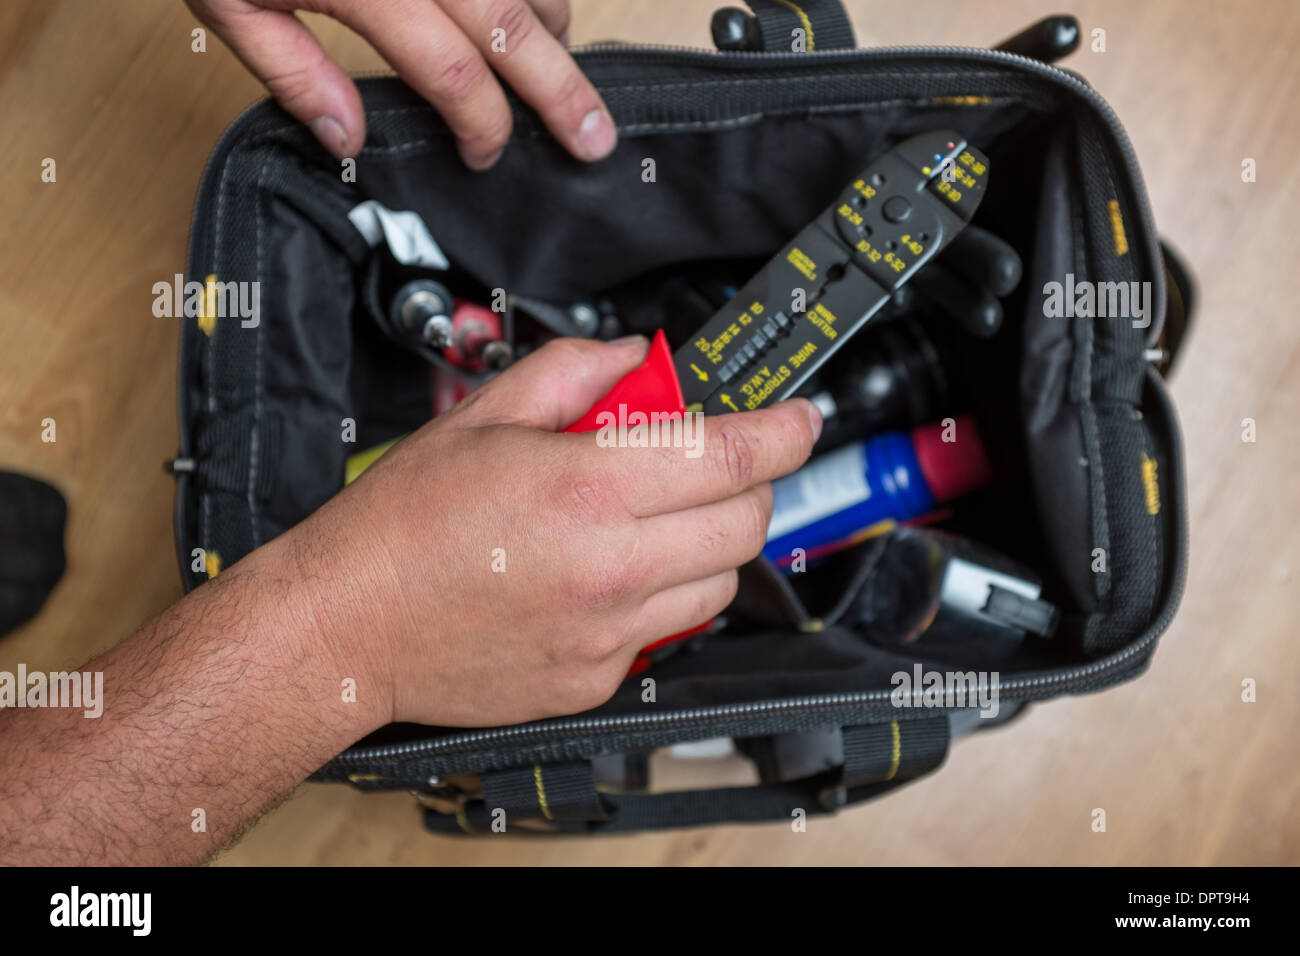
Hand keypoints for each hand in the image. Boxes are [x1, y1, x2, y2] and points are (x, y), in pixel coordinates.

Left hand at [186, 0, 616, 166]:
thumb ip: (292, 72)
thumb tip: (348, 138)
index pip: (454, 71)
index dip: (482, 124)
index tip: (485, 155)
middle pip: (513, 26)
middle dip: (560, 90)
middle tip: (597, 139)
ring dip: (553, 26)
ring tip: (561, 68)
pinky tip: (536, 7)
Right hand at [294, 336, 820, 726]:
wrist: (348, 625)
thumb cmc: (401, 524)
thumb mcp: (482, 417)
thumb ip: (574, 373)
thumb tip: (636, 359)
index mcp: (586, 488)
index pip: (729, 454)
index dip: (784, 431)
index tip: (802, 420)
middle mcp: (611, 567)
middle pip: (747, 522)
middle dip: (751, 484)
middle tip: (714, 465)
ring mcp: (609, 632)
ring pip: (721, 583)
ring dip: (710, 541)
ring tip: (653, 522)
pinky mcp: (596, 678)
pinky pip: (668, 631)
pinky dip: (661, 596)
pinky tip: (608, 576)